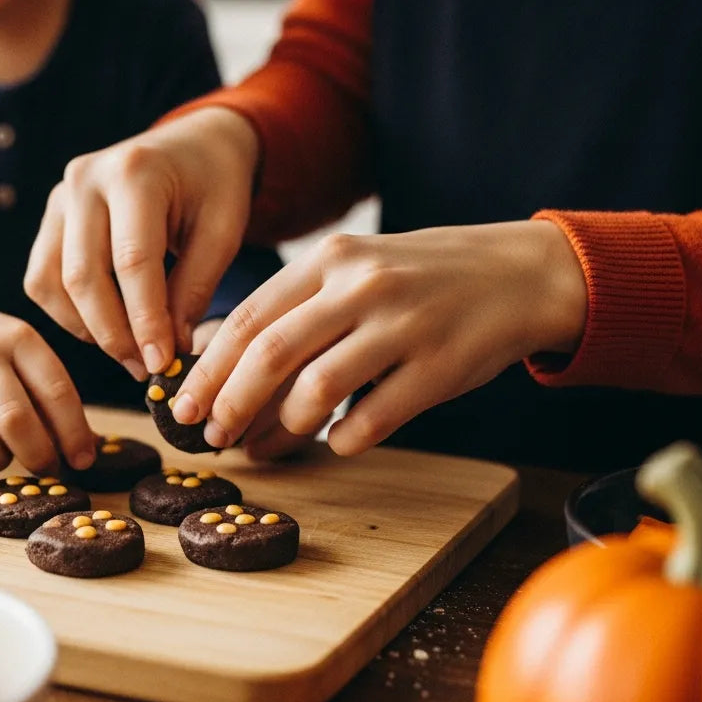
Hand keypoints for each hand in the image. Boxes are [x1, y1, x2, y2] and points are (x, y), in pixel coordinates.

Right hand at [0, 286, 94, 472]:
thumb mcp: (23, 354)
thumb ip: (51, 396)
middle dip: (39, 456)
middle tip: (46, 468)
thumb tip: (85, 451)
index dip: (74, 434)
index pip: (56, 392)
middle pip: (16, 421)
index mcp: (18, 338)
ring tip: (2, 456)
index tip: (83, 461)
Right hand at [25, 107, 260, 379]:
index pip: (132, 261)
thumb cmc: (214, 187)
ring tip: (131, 352)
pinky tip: (107, 328)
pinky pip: (43, 280)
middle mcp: (85, 179)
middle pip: (84, 276)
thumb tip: (166, 350)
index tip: (162, 363)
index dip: (145, 320)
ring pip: (53, 283)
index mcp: (135, 172)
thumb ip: (194, 288)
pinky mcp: (50, 218)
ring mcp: (60, 197)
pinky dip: (69, 314)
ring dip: (89, 329)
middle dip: (115, 334)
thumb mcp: (223, 231)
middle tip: (146, 368)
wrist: (191, 146)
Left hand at [168, 221, 586, 455]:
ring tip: (270, 443)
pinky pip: (372, 420)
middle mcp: (363, 286)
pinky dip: (342, 440)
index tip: (182, 404)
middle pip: (271, 353)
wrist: (520, 275)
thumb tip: (211, 357)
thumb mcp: (355, 271)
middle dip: (230, 403)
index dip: (209, 368)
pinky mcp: (439, 368)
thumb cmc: (421, 279)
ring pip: (318, 389)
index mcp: (332, 259)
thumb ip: (292, 307)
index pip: (250, 317)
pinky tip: (335, 442)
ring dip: (284, 427)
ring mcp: (404, 326)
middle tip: (213, 436)